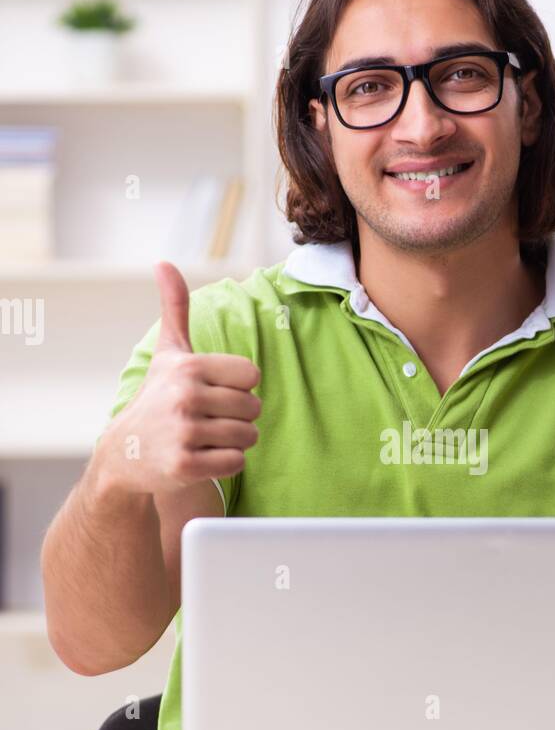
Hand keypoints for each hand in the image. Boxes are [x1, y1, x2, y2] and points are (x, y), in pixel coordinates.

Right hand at [99, 260, 260, 494]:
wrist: (124, 453)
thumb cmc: (156, 397)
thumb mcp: (168, 353)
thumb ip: (174, 308)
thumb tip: (163, 262)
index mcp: (189, 367)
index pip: (252, 376)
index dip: (239, 386)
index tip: (215, 391)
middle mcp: (185, 398)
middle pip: (254, 408)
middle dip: (239, 416)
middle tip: (211, 419)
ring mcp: (184, 434)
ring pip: (248, 436)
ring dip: (235, 440)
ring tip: (207, 438)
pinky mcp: (185, 466)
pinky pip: (236, 462)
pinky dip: (227, 462)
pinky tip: (204, 456)